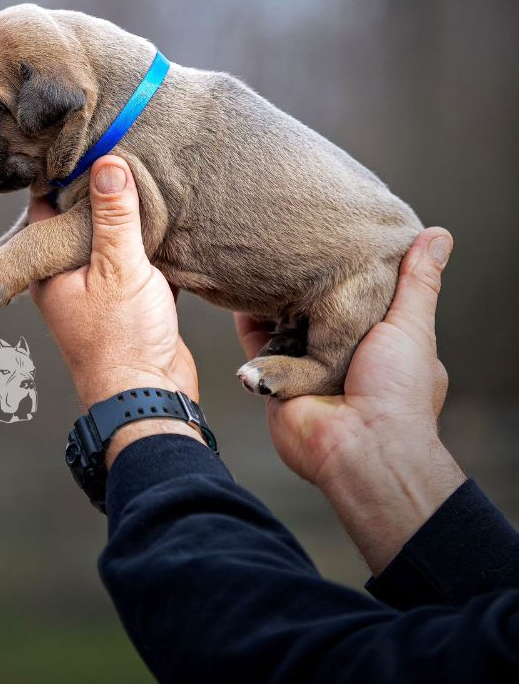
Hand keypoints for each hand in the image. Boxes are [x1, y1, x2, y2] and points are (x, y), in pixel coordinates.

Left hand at [28, 157, 201, 464]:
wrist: (150, 398)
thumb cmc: (123, 341)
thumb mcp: (120, 269)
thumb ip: (115, 217)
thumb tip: (108, 163)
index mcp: (50, 268)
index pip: (47, 206)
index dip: (64, 174)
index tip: (84, 141)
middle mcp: (69, 277)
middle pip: (80, 221)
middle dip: (100, 191)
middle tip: (122, 151)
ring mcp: (100, 290)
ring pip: (110, 240)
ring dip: (127, 218)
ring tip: (148, 177)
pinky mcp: (131, 301)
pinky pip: (137, 261)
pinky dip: (149, 243)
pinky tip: (170, 221)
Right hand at [235, 228, 465, 573]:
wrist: (361, 447)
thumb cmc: (397, 392)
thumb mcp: (413, 325)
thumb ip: (418, 282)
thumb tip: (439, 235)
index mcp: (381, 344)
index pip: (363, 298)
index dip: (351, 273)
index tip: (338, 242)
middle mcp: (343, 356)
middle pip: (319, 309)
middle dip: (307, 284)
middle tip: (295, 246)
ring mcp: (309, 369)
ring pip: (284, 323)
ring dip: (275, 298)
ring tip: (265, 261)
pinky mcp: (278, 380)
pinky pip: (257, 344)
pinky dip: (249, 321)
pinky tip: (245, 294)